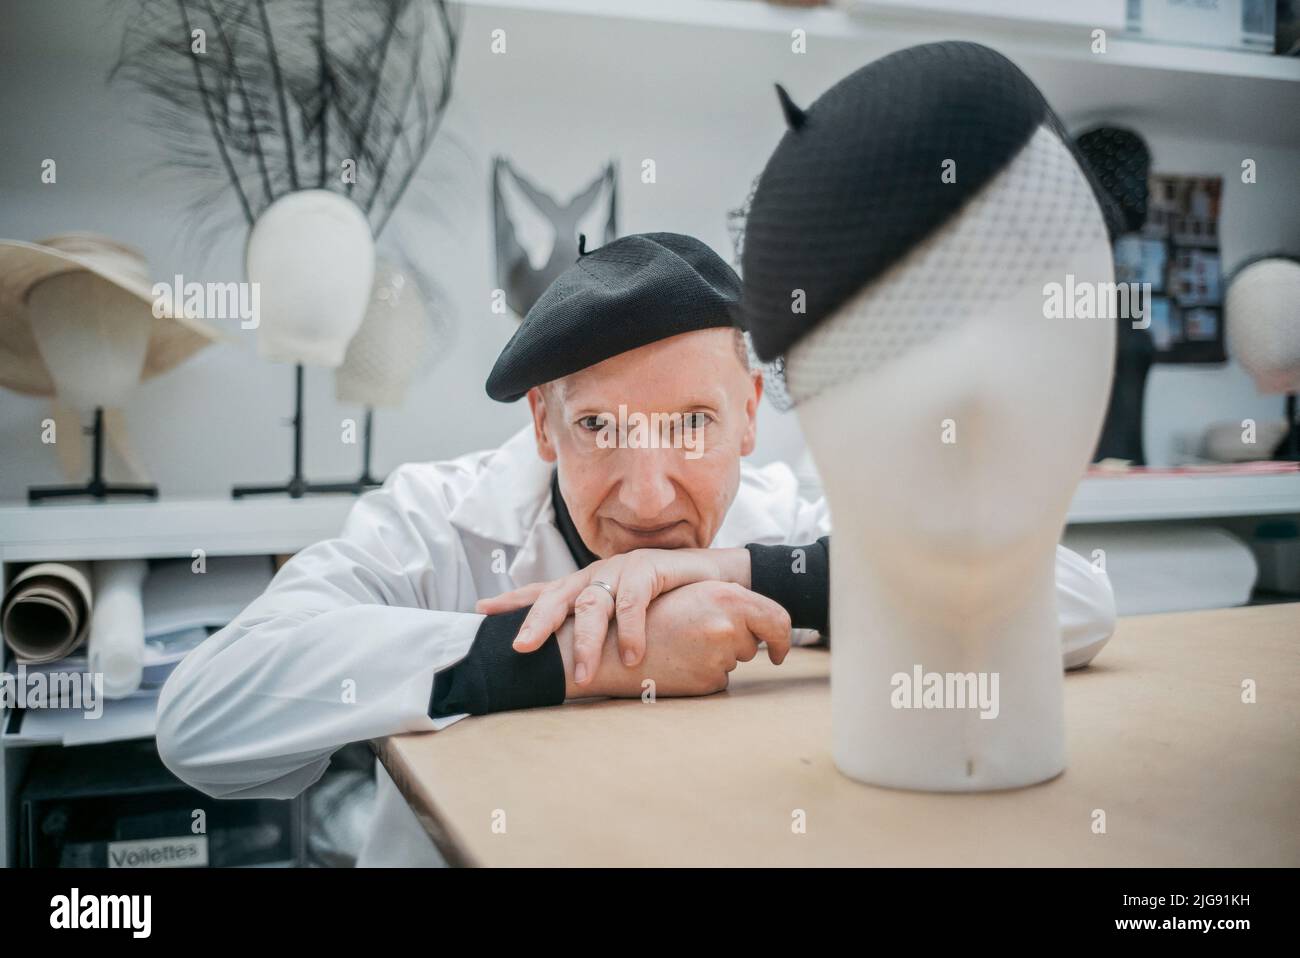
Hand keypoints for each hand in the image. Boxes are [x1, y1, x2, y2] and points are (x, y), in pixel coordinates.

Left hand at [476, 547, 752, 685]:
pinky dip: (630, 631)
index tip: (481, 612)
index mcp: (590, 583)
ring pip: (592, 603)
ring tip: (586, 676)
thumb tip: (575, 662)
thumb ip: (605, 628)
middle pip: (558, 595)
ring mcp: (622, 567)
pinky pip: (633, 601)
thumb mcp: (633, 616)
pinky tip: (631, 655)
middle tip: (521, 650)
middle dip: (536, 622)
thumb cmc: (674, 601)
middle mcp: (599, 572)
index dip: (514, 600)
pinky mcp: (650, 567)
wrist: (722, 578)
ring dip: (588, 642)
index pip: (546, 590)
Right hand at [559, 580, 792, 698]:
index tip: (777, 650)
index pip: (777, 620)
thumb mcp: (693, 595)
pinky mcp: (707, 683)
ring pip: (733, 660)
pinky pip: (716, 679)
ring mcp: (718, 658)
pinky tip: (677, 664)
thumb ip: (728, 603)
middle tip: (697, 633)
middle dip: (734, 640)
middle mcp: (727, 627)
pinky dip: (702, 674)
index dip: (782, 637)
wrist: (612, 648)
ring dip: (716, 656)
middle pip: (752, 641)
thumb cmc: (649, 614)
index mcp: (725, 597)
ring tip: (680, 645)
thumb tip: (760, 624)